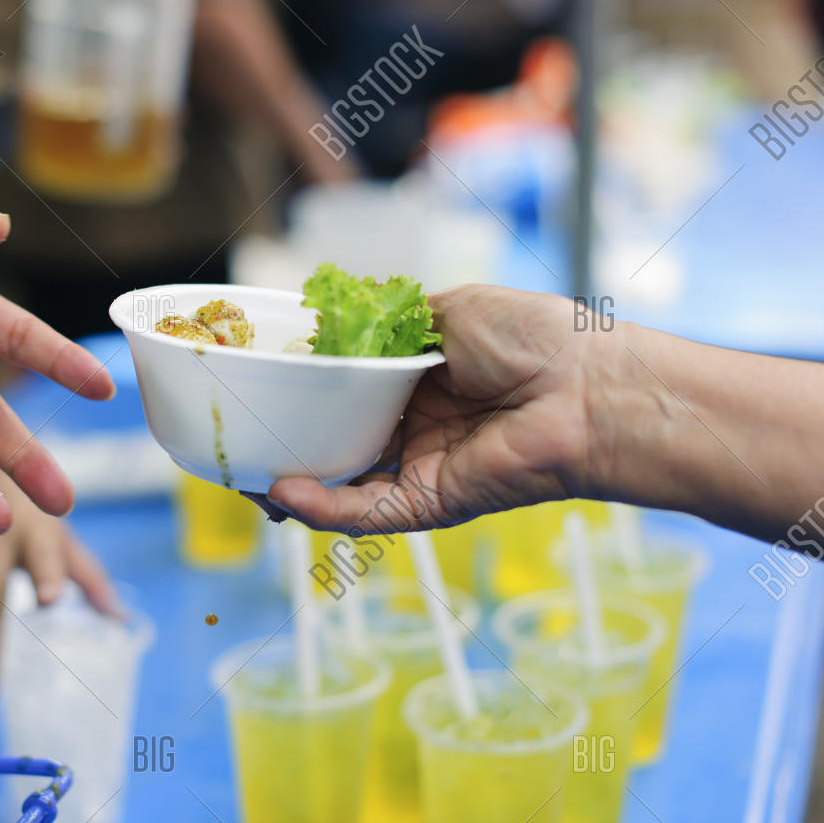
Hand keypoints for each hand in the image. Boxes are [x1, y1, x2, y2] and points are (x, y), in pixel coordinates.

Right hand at [265, 284, 601, 530]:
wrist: (591, 388)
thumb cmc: (536, 338)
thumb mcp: (449, 310)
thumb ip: (389, 319)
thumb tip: (330, 320)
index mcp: (420, 379)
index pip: (345, 391)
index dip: (301, 391)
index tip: (256, 383)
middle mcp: (415, 428)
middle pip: (334, 442)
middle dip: (284, 443)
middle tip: (232, 433)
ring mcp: (420, 469)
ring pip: (340, 486)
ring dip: (288, 483)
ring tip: (238, 473)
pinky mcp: (431, 503)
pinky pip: (366, 513)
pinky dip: (322, 507)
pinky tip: (283, 491)